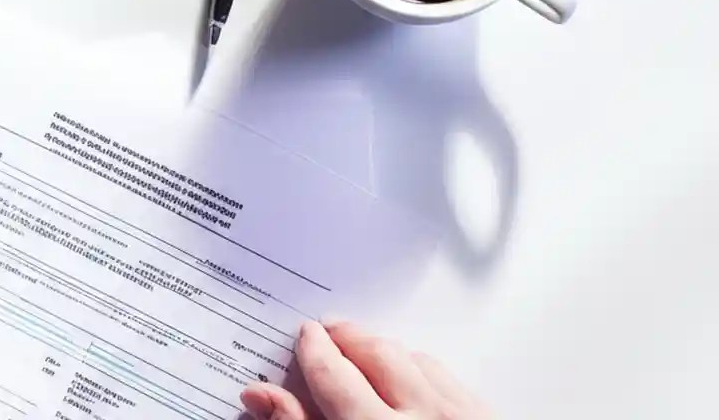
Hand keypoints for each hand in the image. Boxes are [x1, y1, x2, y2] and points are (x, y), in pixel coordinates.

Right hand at [241, 321, 492, 419]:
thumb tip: (260, 395)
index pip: (333, 373)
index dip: (314, 350)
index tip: (305, 335)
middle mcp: (423, 415)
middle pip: (376, 355)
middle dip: (348, 341)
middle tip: (326, 335)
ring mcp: (463, 416)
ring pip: (416, 360)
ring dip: (386, 353)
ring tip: (364, 355)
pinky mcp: (488, 417)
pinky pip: (453, 379)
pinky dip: (425, 371)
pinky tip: (412, 379)